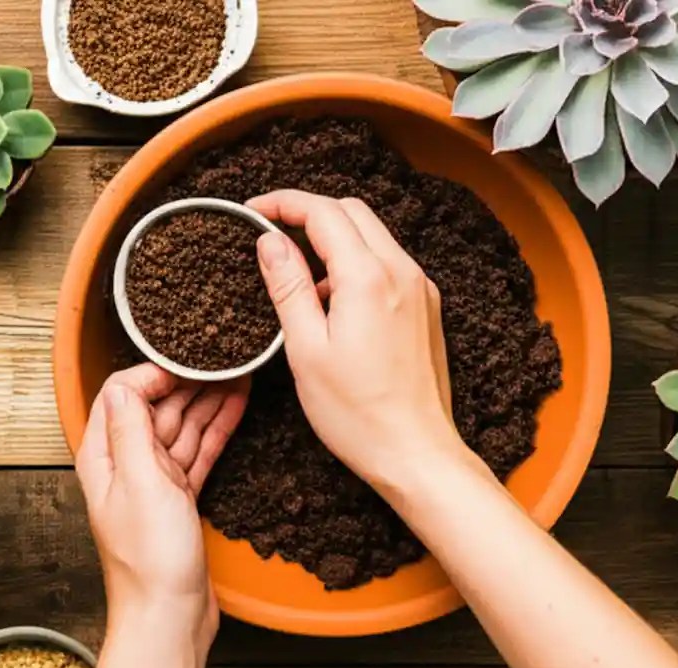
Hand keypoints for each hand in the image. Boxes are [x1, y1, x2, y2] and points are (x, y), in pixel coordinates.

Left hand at [75, 363, 248, 645]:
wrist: (168, 617)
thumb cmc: (149, 561)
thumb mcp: (139, 482)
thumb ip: (131, 429)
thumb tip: (125, 383)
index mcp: (104, 456)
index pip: (122, 393)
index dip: (155, 370)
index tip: (188, 359)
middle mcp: (126, 464)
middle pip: (156, 405)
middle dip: (188, 378)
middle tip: (222, 357)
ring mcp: (154, 480)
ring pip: (183, 426)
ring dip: (209, 399)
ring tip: (238, 372)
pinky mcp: (180, 497)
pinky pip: (199, 450)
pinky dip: (217, 428)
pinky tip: (236, 407)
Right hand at [248, 190, 478, 490]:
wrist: (416, 453)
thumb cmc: (358, 414)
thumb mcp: (306, 349)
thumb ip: (288, 287)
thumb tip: (270, 242)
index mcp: (369, 278)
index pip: (323, 211)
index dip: (282, 203)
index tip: (252, 212)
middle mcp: (402, 272)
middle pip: (352, 212)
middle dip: (308, 212)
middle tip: (269, 232)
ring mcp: (420, 289)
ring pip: (372, 235)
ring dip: (332, 239)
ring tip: (296, 274)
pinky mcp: (425, 308)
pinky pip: (387, 264)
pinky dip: (355, 264)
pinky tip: (330, 301)